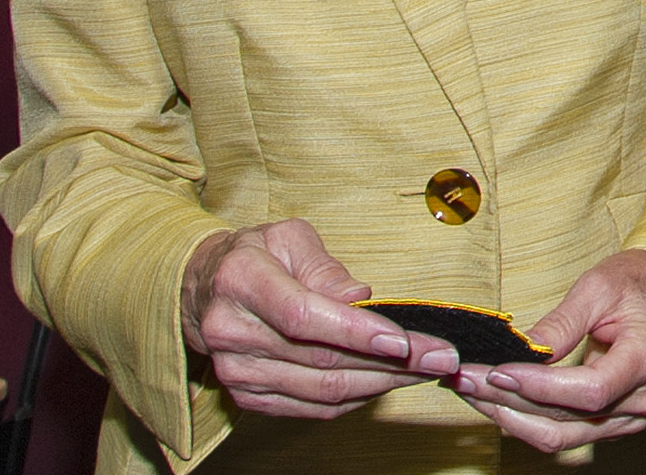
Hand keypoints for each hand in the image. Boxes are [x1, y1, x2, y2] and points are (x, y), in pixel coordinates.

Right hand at [179, 219, 456, 420]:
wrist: (205, 288)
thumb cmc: (257, 254)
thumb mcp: (290, 238)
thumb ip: (326, 269)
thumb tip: (362, 298)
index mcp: (241, 280)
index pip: (304, 317)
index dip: (356, 333)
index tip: (404, 341)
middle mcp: (232, 331)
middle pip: (321, 360)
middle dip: (390, 362)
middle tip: (440, 358)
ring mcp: (237, 372)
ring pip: (322, 390)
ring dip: (382, 384)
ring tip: (425, 371)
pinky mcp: (248, 397)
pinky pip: (312, 407)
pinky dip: (355, 397)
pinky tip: (387, 382)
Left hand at [455, 249, 645, 451]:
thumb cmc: (634, 284)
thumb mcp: (596, 288)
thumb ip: (561, 325)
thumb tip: (521, 354)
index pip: (591, 390)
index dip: (541, 387)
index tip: (499, 371)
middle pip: (569, 417)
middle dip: (511, 399)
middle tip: (467, 378)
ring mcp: (633, 417)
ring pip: (561, 435)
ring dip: (511, 416)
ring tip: (473, 391)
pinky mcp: (614, 424)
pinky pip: (564, 433)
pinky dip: (527, 419)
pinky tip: (497, 401)